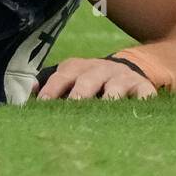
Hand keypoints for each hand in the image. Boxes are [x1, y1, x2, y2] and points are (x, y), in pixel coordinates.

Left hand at [36, 57, 157, 100]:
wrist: (126, 70)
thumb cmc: (89, 82)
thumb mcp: (70, 78)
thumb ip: (51, 86)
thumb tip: (30, 91)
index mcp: (77, 68)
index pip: (62, 76)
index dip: (52, 89)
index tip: (43, 103)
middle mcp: (99, 69)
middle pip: (88, 79)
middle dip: (80, 92)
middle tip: (74, 104)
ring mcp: (121, 77)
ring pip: (115, 86)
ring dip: (110, 96)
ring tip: (107, 105)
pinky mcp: (142, 86)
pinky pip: (144, 94)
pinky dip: (143, 100)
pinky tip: (140, 107)